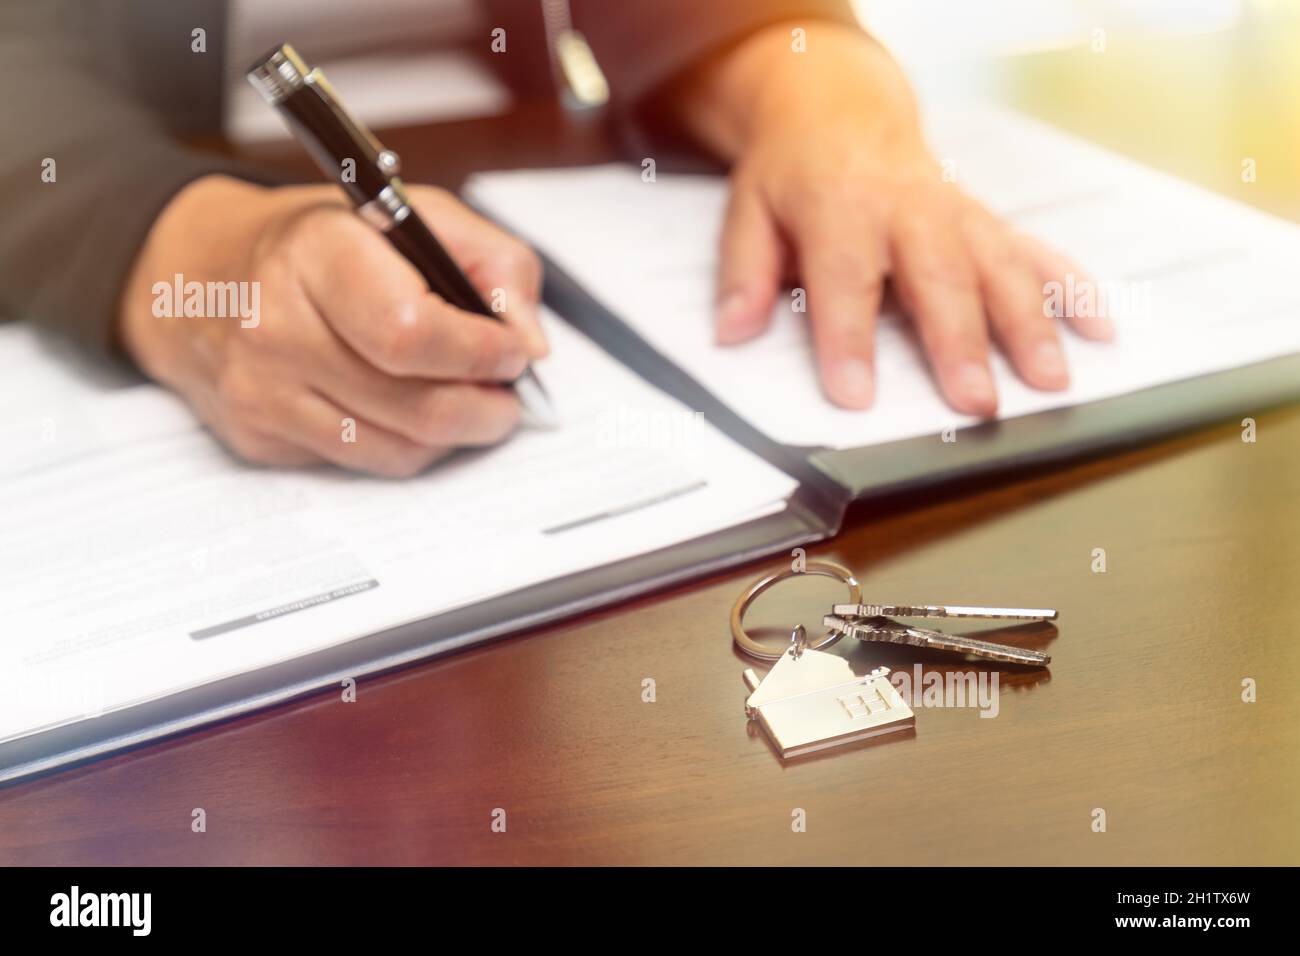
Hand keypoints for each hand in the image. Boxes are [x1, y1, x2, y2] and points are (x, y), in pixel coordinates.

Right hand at [118, 176, 545, 475]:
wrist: (196, 273)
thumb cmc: (319, 243)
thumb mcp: (411, 214)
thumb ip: (491, 262)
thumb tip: (528, 341)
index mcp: (317, 254)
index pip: (412, 333)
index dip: (480, 352)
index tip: (513, 350)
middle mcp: (276, 326)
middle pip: (416, 405)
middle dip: (485, 406)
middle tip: (506, 392)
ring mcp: (260, 391)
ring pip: (397, 449)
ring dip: (453, 433)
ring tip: (469, 399)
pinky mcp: (256, 437)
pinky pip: (362, 463)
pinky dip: (406, 445)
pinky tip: (410, 410)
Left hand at [675, 22, 1113, 413]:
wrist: (837, 108)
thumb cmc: (793, 170)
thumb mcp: (748, 210)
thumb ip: (743, 273)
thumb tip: (732, 331)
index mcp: (840, 205)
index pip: (844, 277)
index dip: (849, 338)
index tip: (855, 395)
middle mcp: (907, 207)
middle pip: (939, 277)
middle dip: (960, 342)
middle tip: (975, 402)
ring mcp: (955, 212)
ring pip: (1000, 266)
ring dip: (1029, 325)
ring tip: (1049, 380)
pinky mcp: (983, 219)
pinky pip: (1035, 250)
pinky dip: (1071, 288)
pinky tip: (1098, 327)